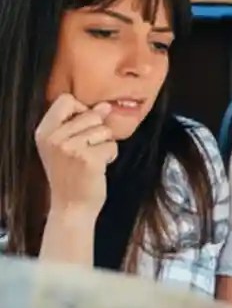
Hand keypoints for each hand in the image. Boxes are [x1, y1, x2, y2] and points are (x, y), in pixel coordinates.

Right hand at [35, 95, 116, 217]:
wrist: (71, 207)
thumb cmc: (71, 176)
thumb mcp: (65, 146)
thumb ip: (81, 123)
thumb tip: (105, 105)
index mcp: (44, 131)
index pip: (66, 99)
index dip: (82, 110)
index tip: (83, 128)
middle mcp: (54, 137)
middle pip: (92, 114)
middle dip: (98, 131)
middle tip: (87, 151)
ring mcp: (70, 148)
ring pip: (104, 130)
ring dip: (105, 145)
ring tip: (92, 160)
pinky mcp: (88, 158)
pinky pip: (112, 145)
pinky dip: (111, 156)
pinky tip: (98, 168)